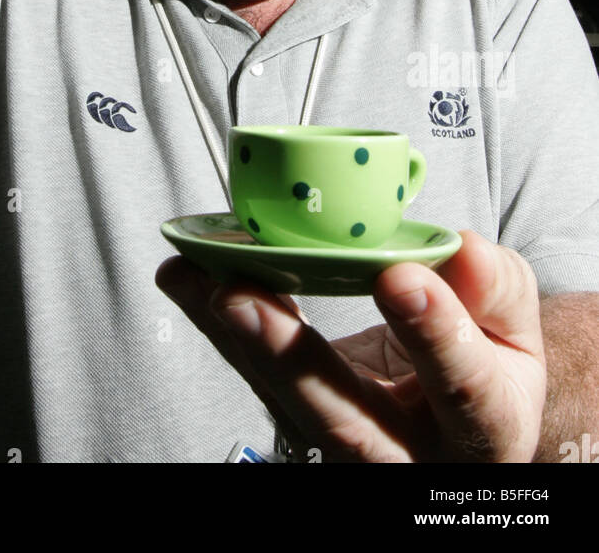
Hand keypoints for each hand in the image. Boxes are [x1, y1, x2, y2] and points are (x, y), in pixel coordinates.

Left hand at [155, 230, 545, 461]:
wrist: (467, 405)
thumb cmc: (489, 359)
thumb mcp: (514, 324)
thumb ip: (493, 288)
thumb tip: (461, 249)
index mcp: (480, 430)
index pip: (461, 387)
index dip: (432, 334)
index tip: (400, 278)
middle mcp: (405, 453)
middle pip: (344, 419)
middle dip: (287, 356)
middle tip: (240, 296)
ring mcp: (346, 444)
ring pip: (284, 400)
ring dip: (233, 334)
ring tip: (192, 275)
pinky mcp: (302, 418)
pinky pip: (257, 375)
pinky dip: (220, 325)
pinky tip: (188, 277)